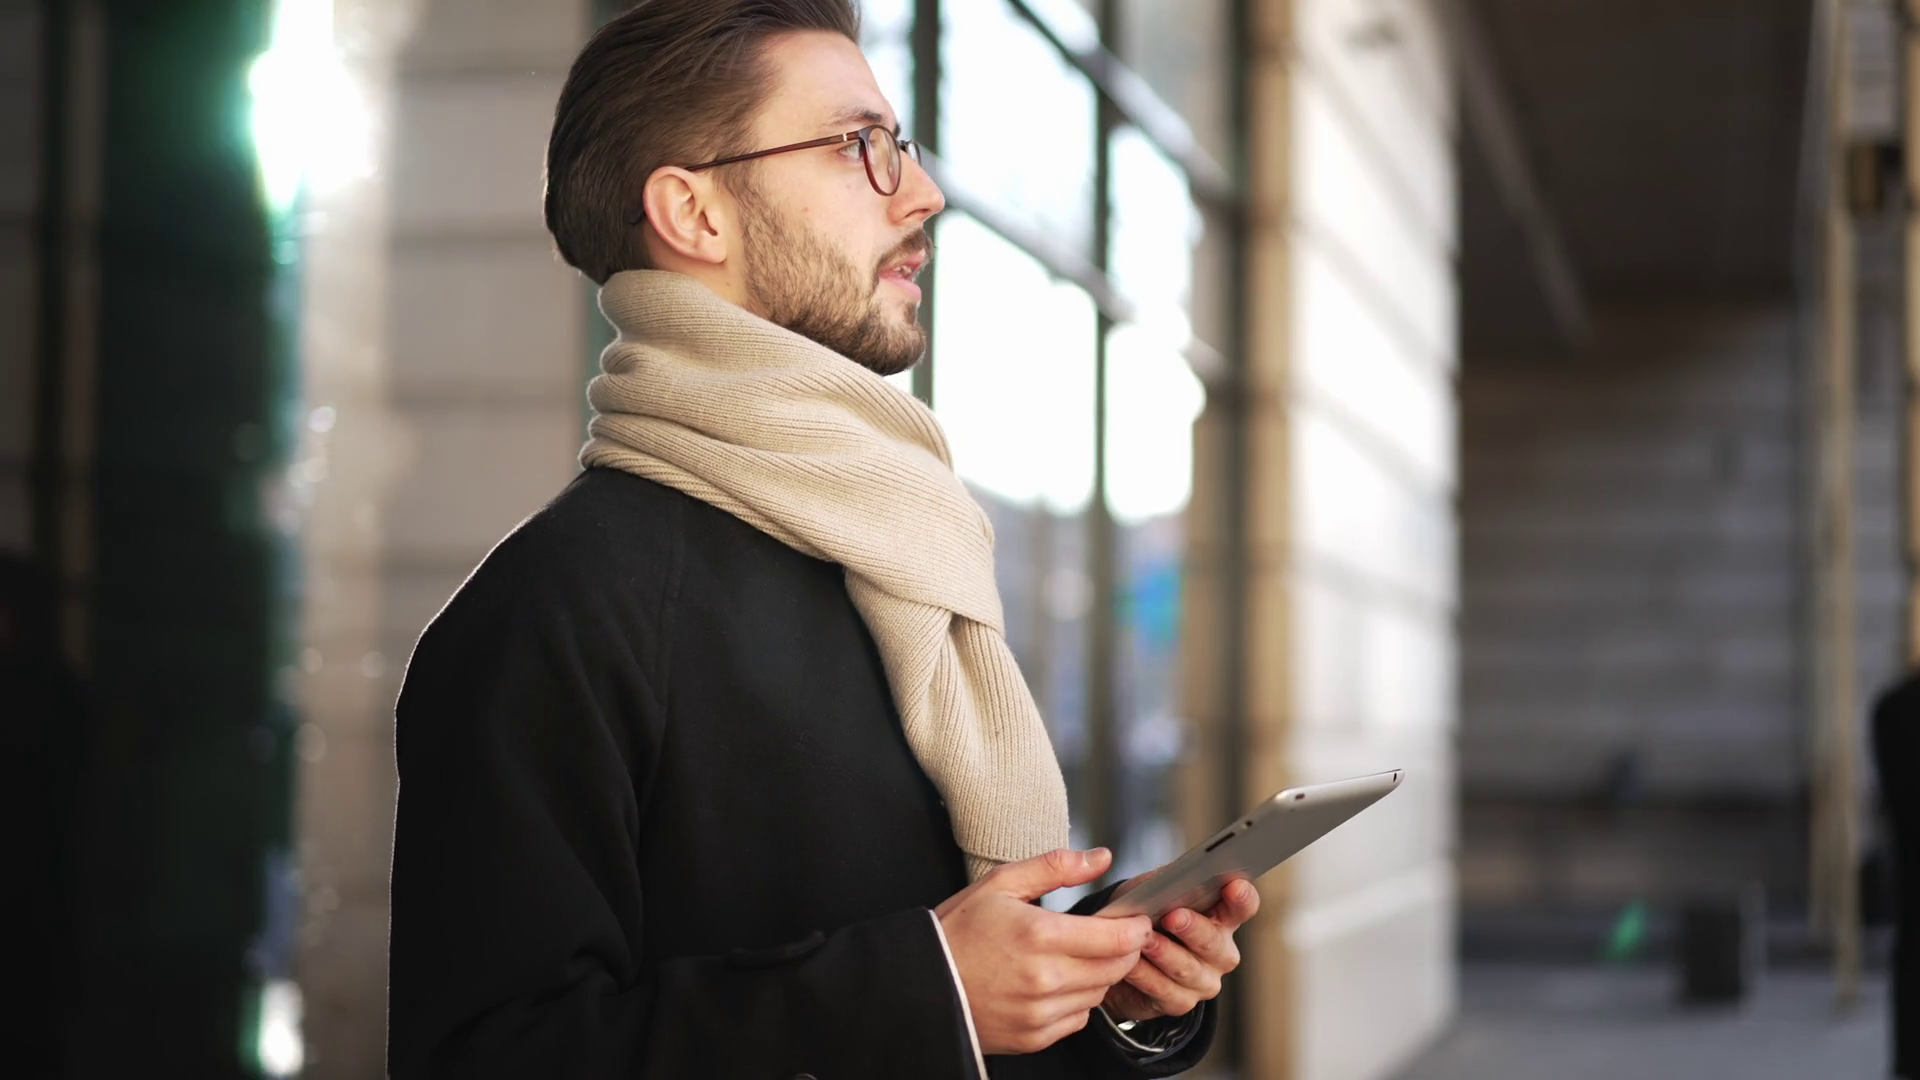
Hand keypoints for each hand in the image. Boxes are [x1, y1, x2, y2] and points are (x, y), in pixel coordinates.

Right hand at [936, 848, 1152, 1054]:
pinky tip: (1057, 981)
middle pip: (1116, 968)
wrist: (921, 983)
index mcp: (1039, 935)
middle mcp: (1045, 979)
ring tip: (1076, 955)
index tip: (1136, 918)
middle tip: (1111, 933)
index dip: (1136, 927)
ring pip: (1099, 993)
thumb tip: (1100, 857)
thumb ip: (1056, 867)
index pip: (1117, 938)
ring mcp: (1041, 1013)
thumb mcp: (1001, 884)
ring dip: (1100, 973)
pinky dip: (1078, 999)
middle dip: (1123, 949)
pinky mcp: (1034, 1036)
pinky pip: (1078, 1018)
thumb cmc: (958, 931)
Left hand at [1101, 878, 1258, 1022]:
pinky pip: (1163, 990)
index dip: (1242, 897)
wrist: (1121, 957)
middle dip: (1193, 928)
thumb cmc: (1145, 916)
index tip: (1233, 885)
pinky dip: (1145, 975)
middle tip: (1173, 916)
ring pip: (1187, 968)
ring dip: (1164, 953)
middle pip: (1214, 941)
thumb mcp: (1150, 892)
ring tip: (1144, 940)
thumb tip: (1165, 878)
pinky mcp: (1181, 1002)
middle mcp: (1220, 952)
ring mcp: (1204, 981)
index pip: (1243, 906)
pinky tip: (1130, 964)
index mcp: (1222, 918)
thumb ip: (1162, 882)